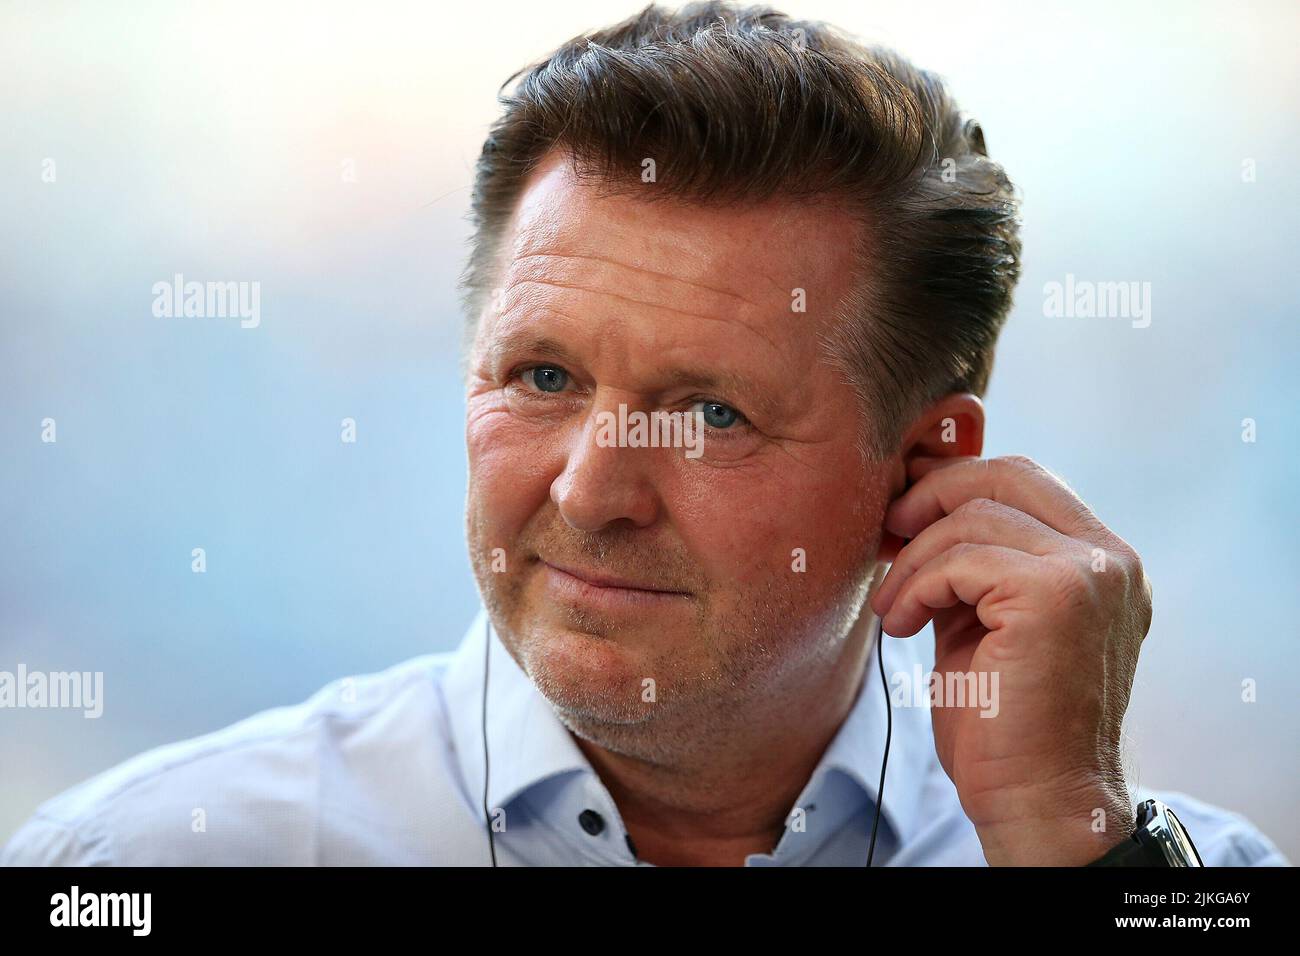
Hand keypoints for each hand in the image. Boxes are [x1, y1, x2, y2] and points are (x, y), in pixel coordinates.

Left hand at [870, 455, 1150, 864]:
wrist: (1037, 800)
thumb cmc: (1004, 720)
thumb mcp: (988, 620)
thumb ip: (973, 562)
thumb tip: (913, 503)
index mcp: (1104, 562)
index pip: (1026, 479)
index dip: (955, 481)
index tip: (902, 509)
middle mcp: (1112, 560)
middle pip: (1006, 475)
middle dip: (933, 495)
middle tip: (888, 530)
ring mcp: (1091, 574)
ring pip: (973, 519)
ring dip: (913, 560)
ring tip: (893, 608)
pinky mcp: (1055, 596)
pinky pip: (961, 560)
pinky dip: (916, 587)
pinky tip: (901, 625)